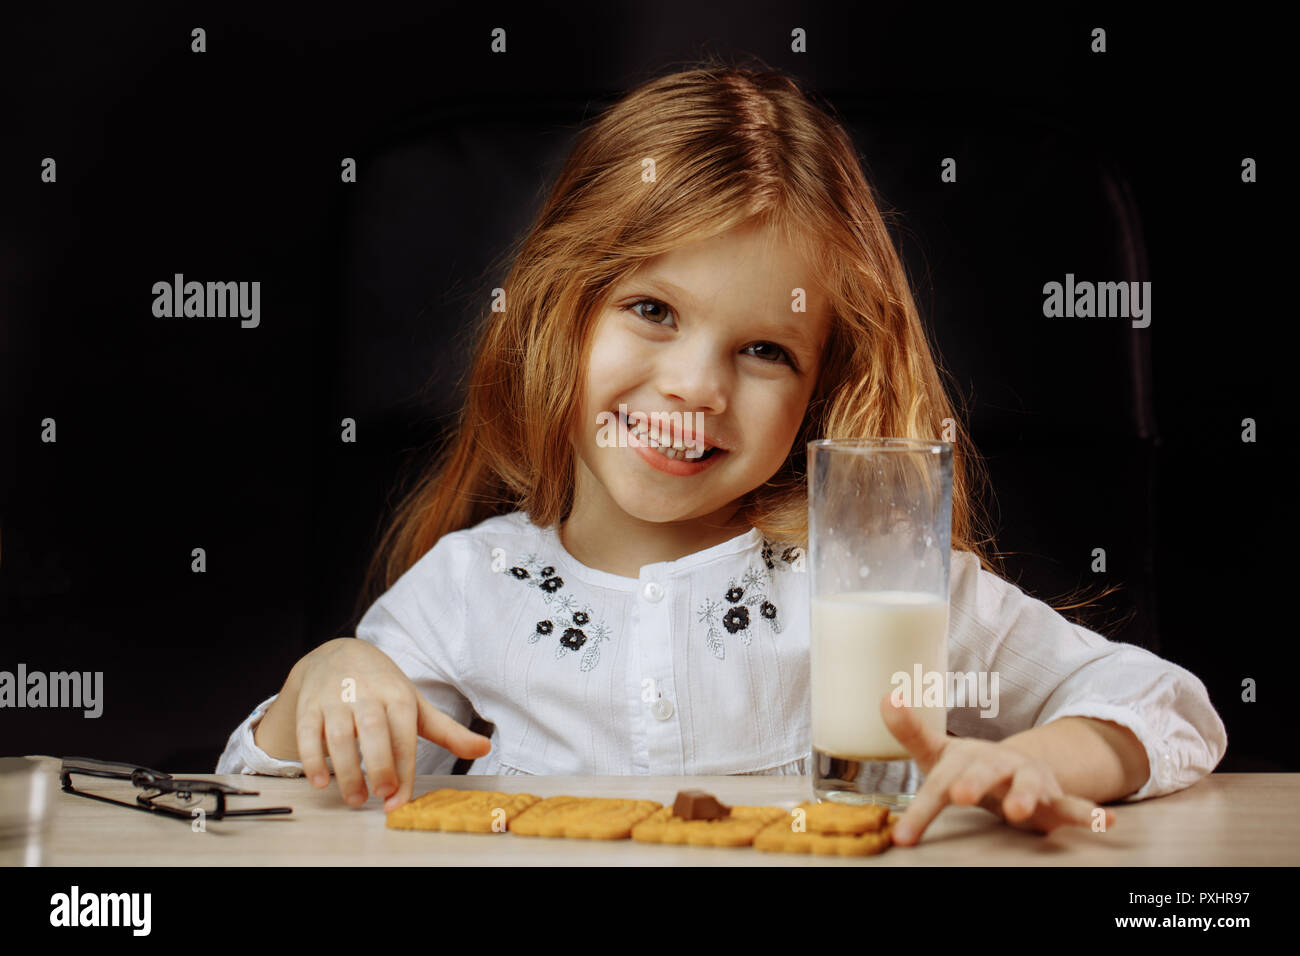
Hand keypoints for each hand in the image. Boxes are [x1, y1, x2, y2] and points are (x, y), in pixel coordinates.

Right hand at [292, 638, 490, 810]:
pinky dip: (312, 758)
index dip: (404, 769)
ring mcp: (336, 698)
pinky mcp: (309, 704)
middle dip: (378, 766)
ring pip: (338, 736)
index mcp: (398, 694)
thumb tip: (485, 748)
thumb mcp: (415, 704)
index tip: (399, 799)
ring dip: (345, 770)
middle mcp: (367, 694)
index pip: (404, 733)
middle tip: (380, 795)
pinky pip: (308, 733)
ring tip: (355, 798)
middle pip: (373, 731)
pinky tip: (320, 782)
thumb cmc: (383, 687)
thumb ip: (446, 730)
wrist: (338, 654)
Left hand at [878, 692, 1115, 844]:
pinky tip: (1106, 822)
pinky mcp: (1055, 797)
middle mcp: (998, 765)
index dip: (922, 810)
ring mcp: (1029, 779)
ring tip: (1019, 811)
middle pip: (985, 773)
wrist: (1012, 766)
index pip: (939, 783)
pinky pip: (1075, 805)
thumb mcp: (937, 754)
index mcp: (967, 759)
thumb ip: (911, 732)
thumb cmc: (967, 766)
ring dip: (1025, 796)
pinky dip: (1090, 813)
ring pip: (1030, 786)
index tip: (904, 837)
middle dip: (974, 783)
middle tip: (959, 795)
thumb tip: (886, 696)